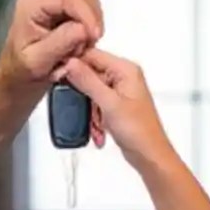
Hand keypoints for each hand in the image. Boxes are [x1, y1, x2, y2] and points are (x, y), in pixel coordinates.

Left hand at [0, 0, 103, 89]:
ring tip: (83, 42)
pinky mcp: (63, 6)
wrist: (16, 77)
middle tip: (89, 42)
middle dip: (90, 15)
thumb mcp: (38, 62)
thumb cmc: (21, 72)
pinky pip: (87, 3)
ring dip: (92, 17)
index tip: (94, 35)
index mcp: (30, 5)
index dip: (86, 14)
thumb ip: (60, 43)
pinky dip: (92, 20)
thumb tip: (84, 28)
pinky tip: (82, 39)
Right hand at [56, 49, 174, 168]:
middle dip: (82, 94)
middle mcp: (124, 76)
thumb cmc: (140, 132)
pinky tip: (99, 129)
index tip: (59, 74)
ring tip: (96, 123)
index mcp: (126, 69)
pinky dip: (94, 117)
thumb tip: (71, 63)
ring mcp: (120, 90)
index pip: (92, 54)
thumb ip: (87, 81)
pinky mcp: (116, 104)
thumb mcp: (109, 103)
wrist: (149, 155)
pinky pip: (96, 104)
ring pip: (90, 91)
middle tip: (77, 105)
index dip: (73, 64)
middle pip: (89, 73)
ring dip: (88, 109)